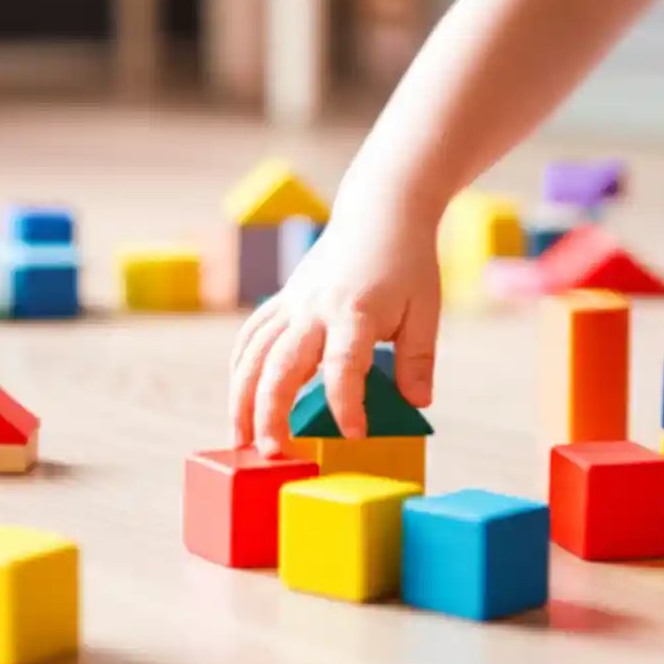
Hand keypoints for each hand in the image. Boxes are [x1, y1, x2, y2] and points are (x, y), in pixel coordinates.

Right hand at [229, 186, 442, 456]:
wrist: (380, 210)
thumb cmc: (407, 261)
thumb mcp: (425, 310)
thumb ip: (417, 359)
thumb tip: (417, 404)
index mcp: (356, 311)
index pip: (343, 366)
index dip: (346, 404)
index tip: (354, 435)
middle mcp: (315, 308)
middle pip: (281, 365)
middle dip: (271, 412)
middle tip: (272, 453)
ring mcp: (294, 303)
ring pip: (254, 354)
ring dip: (241, 398)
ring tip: (241, 439)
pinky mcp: (283, 300)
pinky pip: (251, 337)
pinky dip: (240, 369)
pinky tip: (238, 398)